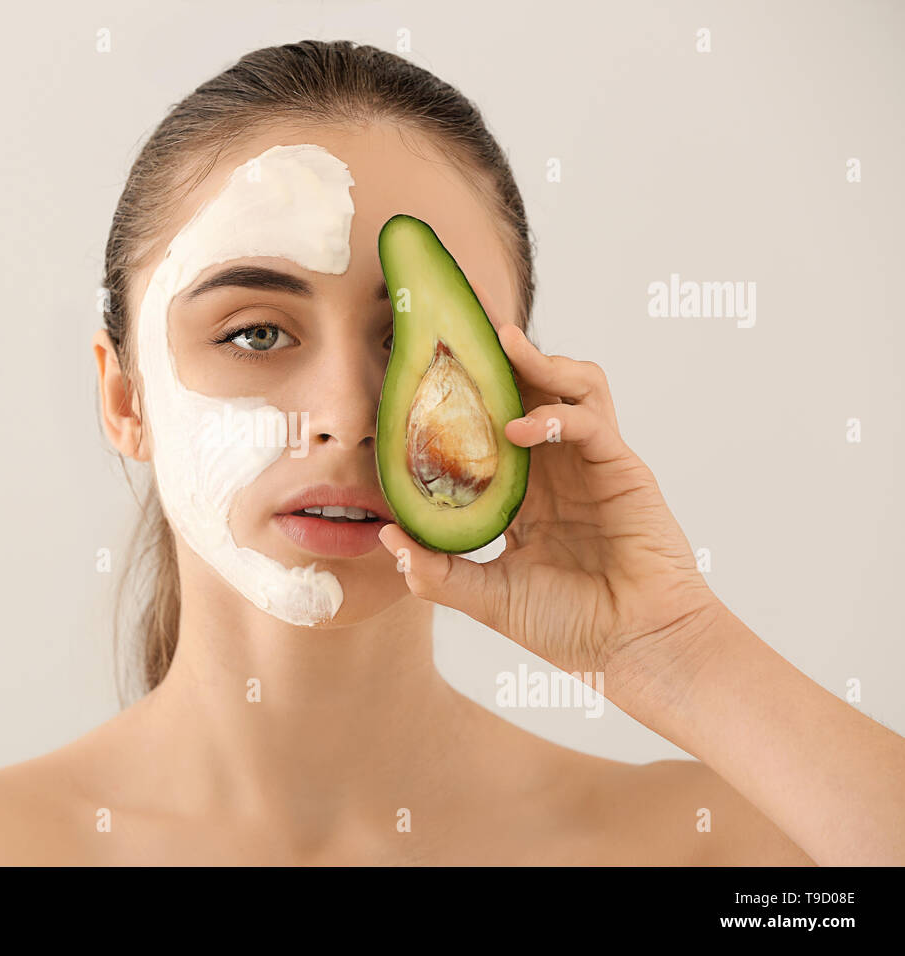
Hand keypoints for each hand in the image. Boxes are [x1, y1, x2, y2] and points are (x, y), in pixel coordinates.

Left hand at [378, 323, 723, 681]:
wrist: (635, 649)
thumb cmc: (570, 627)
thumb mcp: (488, 598)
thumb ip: (438, 572)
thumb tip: (388, 536)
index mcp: (523, 495)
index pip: (489, 429)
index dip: (464, 399)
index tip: (425, 370)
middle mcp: (557, 471)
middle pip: (532, 392)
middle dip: (501, 359)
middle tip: (464, 329)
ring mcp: (592, 465)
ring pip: (572, 387)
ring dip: (538, 364)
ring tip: (503, 349)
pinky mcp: (623, 470)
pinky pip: (592, 422)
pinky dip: (557, 415)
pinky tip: (521, 427)